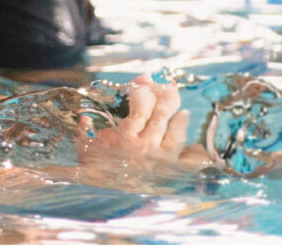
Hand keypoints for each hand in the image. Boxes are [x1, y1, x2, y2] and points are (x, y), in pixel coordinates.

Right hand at [79, 76, 200, 168]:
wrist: (101, 202)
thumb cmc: (93, 172)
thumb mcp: (83, 146)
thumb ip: (85, 127)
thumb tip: (87, 113)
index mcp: (124, 136)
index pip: (141, 103)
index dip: (143, 87)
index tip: (144, 80)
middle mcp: (145, 145)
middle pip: (162, 112)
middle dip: (165, 94)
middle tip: (166, 87)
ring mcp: (160, 159)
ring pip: (177, 132)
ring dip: (180, 118)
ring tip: (182, 112)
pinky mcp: (169, 173)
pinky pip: (187, 163)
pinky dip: (195, 155)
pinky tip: (198, 147)